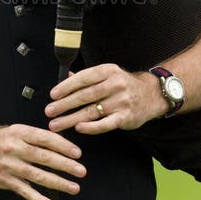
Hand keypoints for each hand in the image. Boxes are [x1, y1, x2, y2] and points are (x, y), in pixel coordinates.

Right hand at [0, 124, 85, 199]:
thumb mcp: (16, 131)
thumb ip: (36, 137)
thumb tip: (62, 143)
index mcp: (20, 133)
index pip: (45, 139)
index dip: (63, 146)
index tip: (78, 154)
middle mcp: (14, 148)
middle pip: (44, 157)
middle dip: (65, 165)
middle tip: (81, 171)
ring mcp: (9, 166)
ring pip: (37, 175)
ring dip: (57, 183)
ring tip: (74, 187)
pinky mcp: (5, 181)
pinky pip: (25, 191)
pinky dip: (39, 199)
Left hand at [45, 63, 163, 133]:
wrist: (152, 94)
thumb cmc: (124, 84)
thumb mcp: (108, 74)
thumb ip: (87, 77)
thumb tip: (64, 77)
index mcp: (108, 71)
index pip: (83, 78)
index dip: (66, 87)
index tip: (52, 95)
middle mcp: (115, 84)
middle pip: (85, 95)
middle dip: (64, 104)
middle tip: (49, 111)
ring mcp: (121, 101)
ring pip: (91, 111)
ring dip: (71, 119)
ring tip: (56, 124)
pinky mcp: (126, 117)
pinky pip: (105, 124)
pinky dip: (91, 127)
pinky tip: (78, 128)